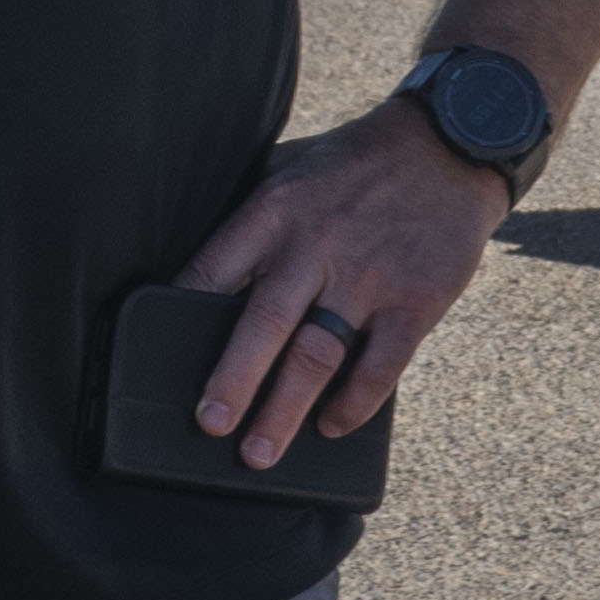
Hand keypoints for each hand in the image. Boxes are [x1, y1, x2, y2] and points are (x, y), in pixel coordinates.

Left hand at [173, 96, 509, 468]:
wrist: (445, 147)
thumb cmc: (352, 163)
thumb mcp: (287, 166)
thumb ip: (250, 210)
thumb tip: (202, 260)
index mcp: (272, 212)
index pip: (213, 266)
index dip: (180, 310)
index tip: (154, 350)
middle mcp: (314, 248)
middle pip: (262, 324)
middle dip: (231, 381)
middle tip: (207, 426)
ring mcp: (367, 279)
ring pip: (317, 356)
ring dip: (285, 410)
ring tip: (258, 452)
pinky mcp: (415, 303)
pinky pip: (380, 366)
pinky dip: (354, 404)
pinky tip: (331, 426)